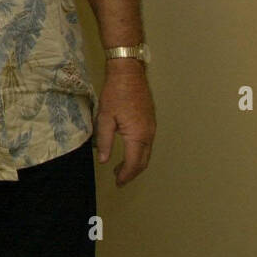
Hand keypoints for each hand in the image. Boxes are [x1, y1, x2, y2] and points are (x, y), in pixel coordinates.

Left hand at [95, 60, 154, 185]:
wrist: (129, 73)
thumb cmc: (115, 93)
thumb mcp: (105, 117)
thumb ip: (105, 141)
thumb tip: (104, 160)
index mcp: (138, 135)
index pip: (134, 163)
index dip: (125, 175)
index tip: (117, 182)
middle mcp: (149, 134)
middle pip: (143, 161)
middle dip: (132, 173)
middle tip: (119, 179)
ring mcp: (152, 127)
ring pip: (147, 152)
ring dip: (136, 163)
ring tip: (121, 168)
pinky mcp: (151, 121)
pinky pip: (147, 143)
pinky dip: (139, 153)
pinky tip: (129, 151)